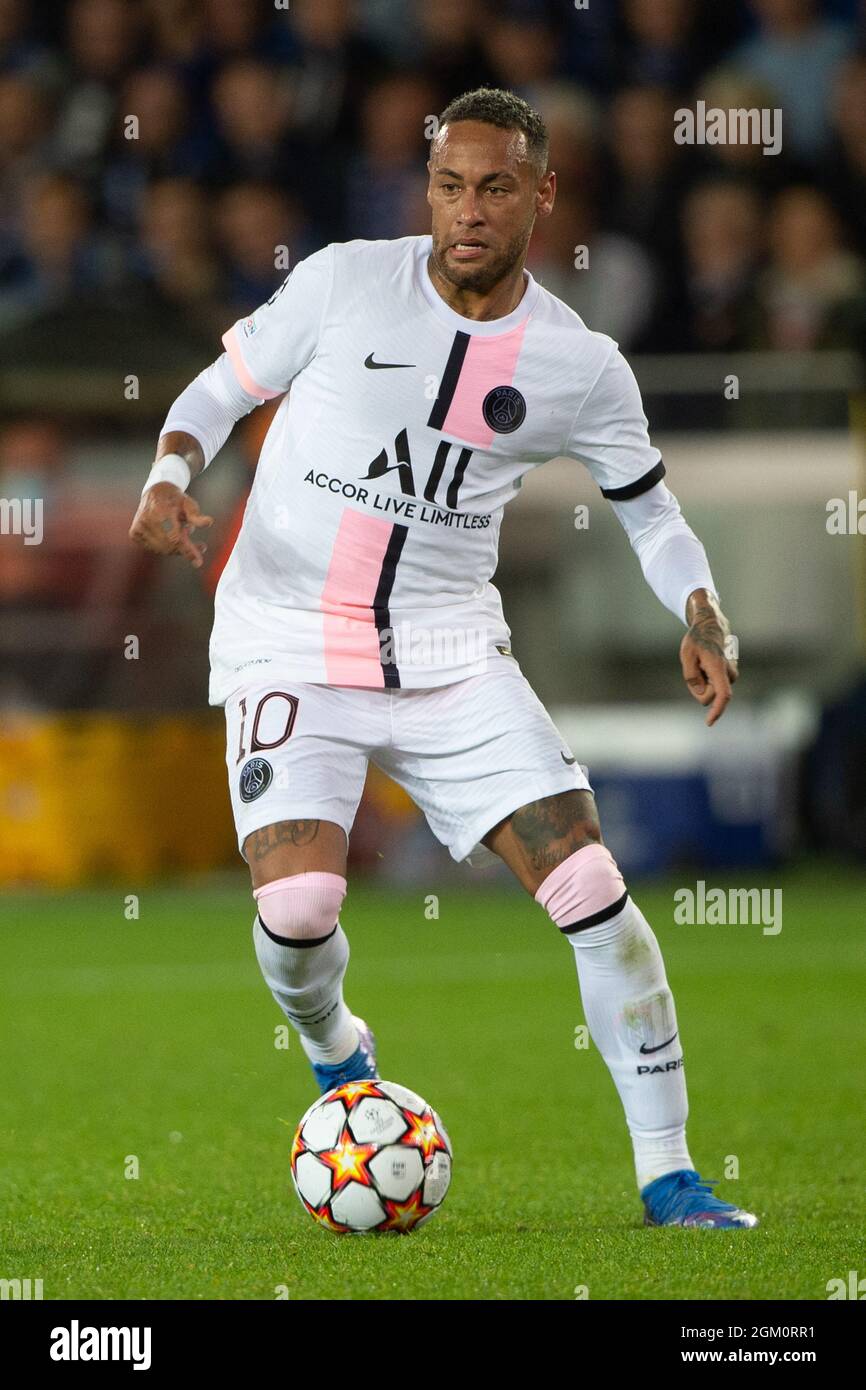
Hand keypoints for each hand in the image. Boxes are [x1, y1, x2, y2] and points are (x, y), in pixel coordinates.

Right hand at [128, 482, 213, 569]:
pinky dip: (166, 546)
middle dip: (186, 549)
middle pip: (169, 545)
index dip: (187, 550)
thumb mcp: (188, 504)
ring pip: (162, 549)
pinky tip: (172, 535)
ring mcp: (138, 527)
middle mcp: (146, 520)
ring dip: (177, 548)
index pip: (175, 537)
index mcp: (160, 511)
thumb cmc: (175, 499)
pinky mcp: (134, 534)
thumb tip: (209, 523)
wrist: (155, 492)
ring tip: (186, 532)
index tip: (198, 562)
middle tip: (201, 547)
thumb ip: (196, 516)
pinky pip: (154, 548)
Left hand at [680, 590, 737, 725]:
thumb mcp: (687, 655)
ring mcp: (732, 675)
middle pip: (708, 696)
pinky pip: (714, 686)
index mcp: (719, 668)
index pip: (723, 695)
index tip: (709, 722)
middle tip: (694, 666)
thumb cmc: (697, 640)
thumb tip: (700, 692)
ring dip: (702, 682)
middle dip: (698, 687)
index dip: (717, 710)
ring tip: (701, 663)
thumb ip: (691, 675)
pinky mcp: (730, 676)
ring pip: (711, 691)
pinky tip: (706, 664)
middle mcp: (730, 673)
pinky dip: (706, 679)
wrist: (712, 626)